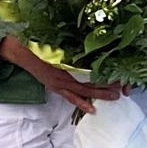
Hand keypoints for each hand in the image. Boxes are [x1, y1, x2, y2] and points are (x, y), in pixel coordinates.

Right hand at [0, 38, 119, 112]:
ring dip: (99, 94)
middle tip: (121, 87)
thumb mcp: (61, 42)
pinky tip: (92, 109)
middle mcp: (66, 73)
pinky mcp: (57, 87)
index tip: (117, 71)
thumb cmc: (43, 44)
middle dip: (106, 85)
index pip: (91, 68)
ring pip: (84, 91)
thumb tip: (93, 38)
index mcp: (69, 60)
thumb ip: (75, 44)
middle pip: (90, 81)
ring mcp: (61, 83)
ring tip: (114, 97)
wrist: (25, 51)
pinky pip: (71, 98)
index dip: (104, 72)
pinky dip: (82, 103)